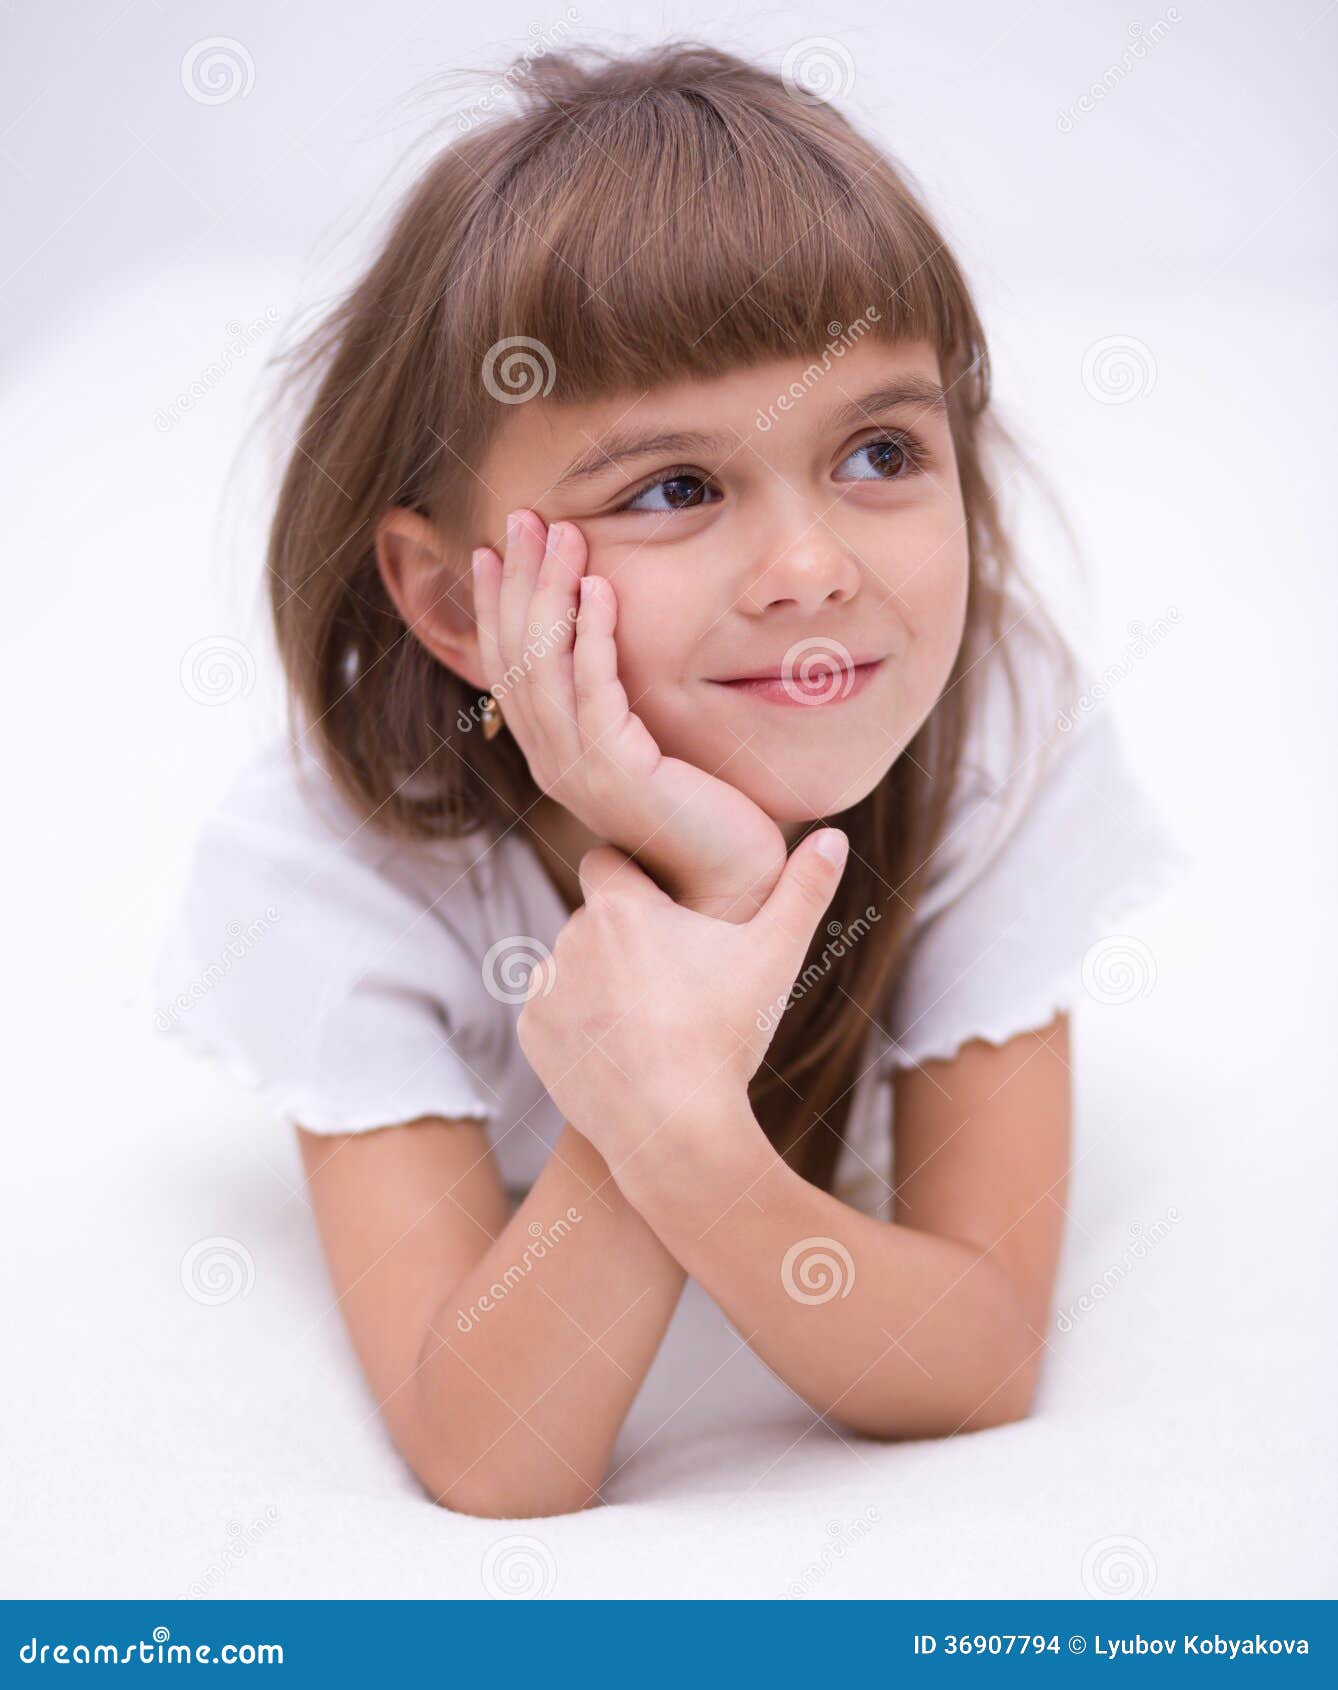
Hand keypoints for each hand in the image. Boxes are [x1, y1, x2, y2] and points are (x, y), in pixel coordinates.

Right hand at [471, 510, 786, 920]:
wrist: (733, 877)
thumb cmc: (703, 808)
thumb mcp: (651, 741)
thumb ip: (621, 699)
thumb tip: (610, 632)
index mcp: (553, 754)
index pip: (509, 667)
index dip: (499, 604)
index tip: (497, 546)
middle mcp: (552, 763)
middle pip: (515, 658)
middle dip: (518, 582)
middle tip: (522, 518)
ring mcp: (578, 772)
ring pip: (544, 668)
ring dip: (551, 593)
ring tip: (563, 533)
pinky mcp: (616, 774)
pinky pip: (593, 691)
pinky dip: (593, 634)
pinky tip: (600, 587)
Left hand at [515, 828, 850, 1197]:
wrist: (673, 1128)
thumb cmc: (726, 1036)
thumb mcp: (774, 957)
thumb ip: (804, 891)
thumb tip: (835, 836)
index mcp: (619, 906)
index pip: (608, 861)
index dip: (634, 877)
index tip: (662, 906)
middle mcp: (570, 936)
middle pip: (596, 919)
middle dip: (626, 938)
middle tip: (672, 979)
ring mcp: (545, 987)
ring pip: (575, 965)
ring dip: (600, 979)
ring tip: (650, 1019)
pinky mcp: (531, 1033)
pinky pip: (554, 1012)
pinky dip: (579, 1024)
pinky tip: (621, 1047)